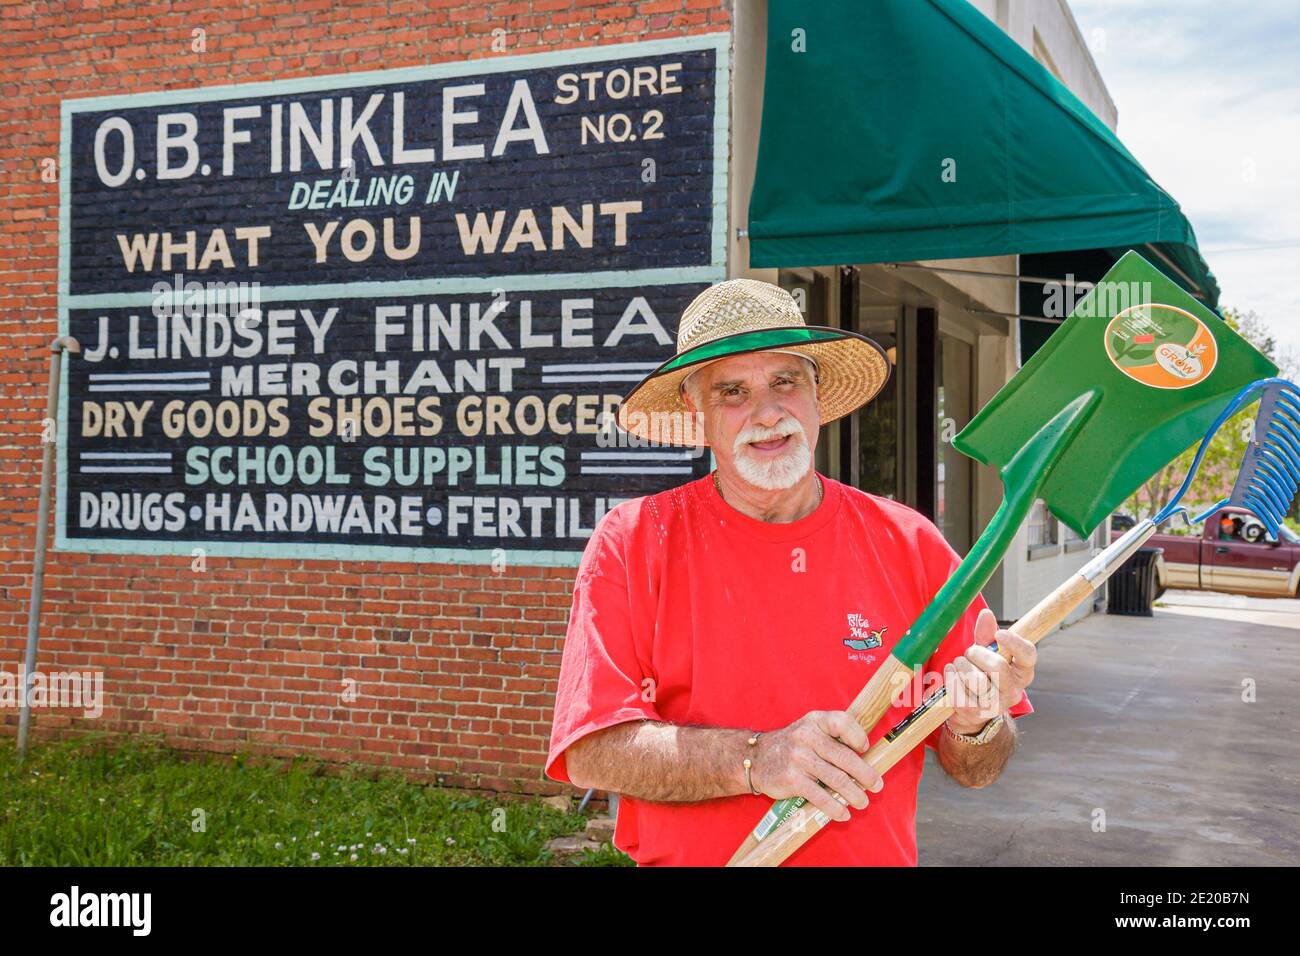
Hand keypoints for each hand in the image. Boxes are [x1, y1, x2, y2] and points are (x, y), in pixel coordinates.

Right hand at [749, 710, 883, 823]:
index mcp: (815, 721)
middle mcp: (807, 737)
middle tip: (876, 786)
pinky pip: (820, 796)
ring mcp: (799, 758)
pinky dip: (835, 808)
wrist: (755, 758)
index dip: (858, 736)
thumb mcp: (809, 730)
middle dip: (865, 774)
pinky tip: (843, 813)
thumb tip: (865, 759)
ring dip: (854, 795)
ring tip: (862, 802)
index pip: (842, 722)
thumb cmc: (792, 745)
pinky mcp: (792, 779)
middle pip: (845, 757)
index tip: (865, 749)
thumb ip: (833, 738)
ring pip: (837, 780)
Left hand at [944, 608, 1035, 734]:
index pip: (1028, 656)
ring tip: (959, 665)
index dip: (1015, 644)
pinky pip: (959, 692)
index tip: (1000, 633)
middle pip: (998, 666)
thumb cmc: (981, 674)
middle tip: (969, 653)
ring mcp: (996, 705)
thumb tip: (986, 614)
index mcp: (1022, 672)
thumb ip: (986, 635)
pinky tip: (951, 675)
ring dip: (961, 666)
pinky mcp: (976, 714)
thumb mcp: (985, 653)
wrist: (971, 710)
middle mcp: (1014, 691)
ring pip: (975, 679)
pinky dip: (950, 678)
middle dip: (976, 653)